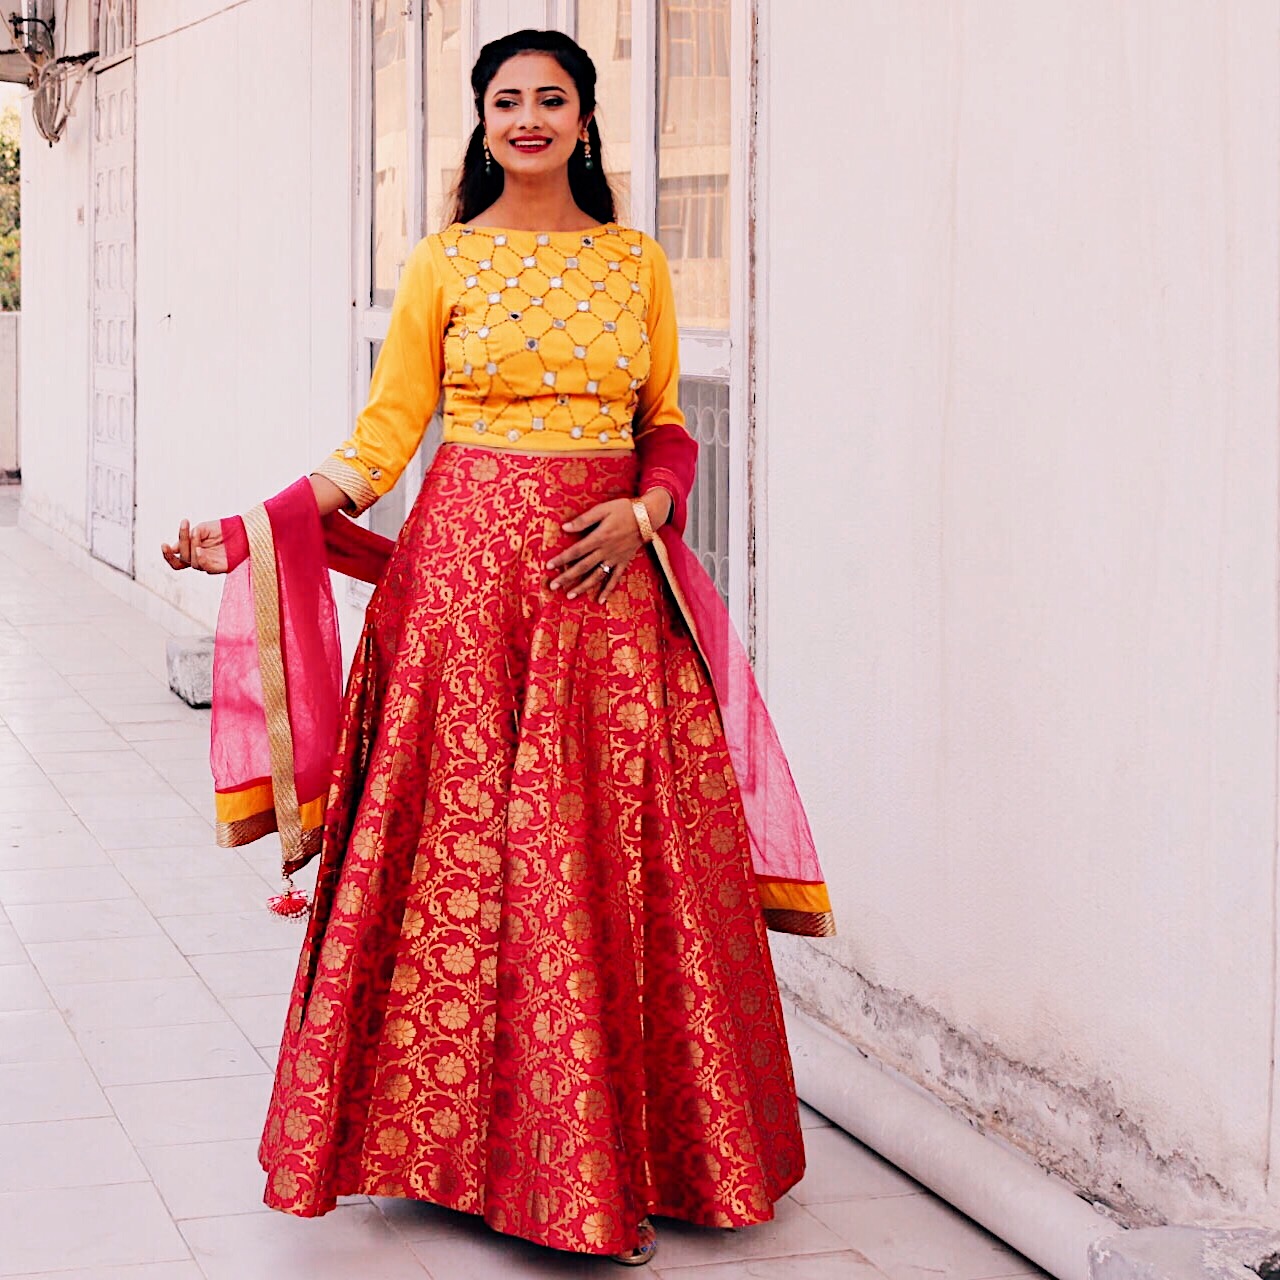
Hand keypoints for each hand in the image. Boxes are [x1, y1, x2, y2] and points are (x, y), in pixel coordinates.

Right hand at [161, 519, 228, 573]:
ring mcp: (209, 565)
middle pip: (183, 560)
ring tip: (196, 533)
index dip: (168, 555)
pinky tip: (199, 550)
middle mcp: (199, 560)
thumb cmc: (222, 529)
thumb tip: (176, 547)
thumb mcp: (202, 529)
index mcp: (192, 552)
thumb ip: (189, 537)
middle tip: (185, 524)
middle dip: (182, 542)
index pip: (176, 559)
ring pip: (193, 563)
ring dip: (192, 546)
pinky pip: (207, 568)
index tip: (164, 544)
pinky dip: (201, 559)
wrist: (243, 529)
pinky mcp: (221, 568)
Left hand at [547, 490, 669, 602]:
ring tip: (569, 595)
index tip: (548, 567)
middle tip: (553, 586)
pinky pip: (615, 578)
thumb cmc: (624, 509)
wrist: (648, 516)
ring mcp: (615, 559)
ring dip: (582, 587)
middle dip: (566, 577)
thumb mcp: (603, 509)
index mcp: (599, 538)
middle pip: (582, 567)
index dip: (561, 559)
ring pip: (596, 576)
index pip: (575, 551)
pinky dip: (608, 590)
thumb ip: (584, 520)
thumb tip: (565, 527)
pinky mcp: (624, 562)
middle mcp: (606, 551)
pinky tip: (600, 600)